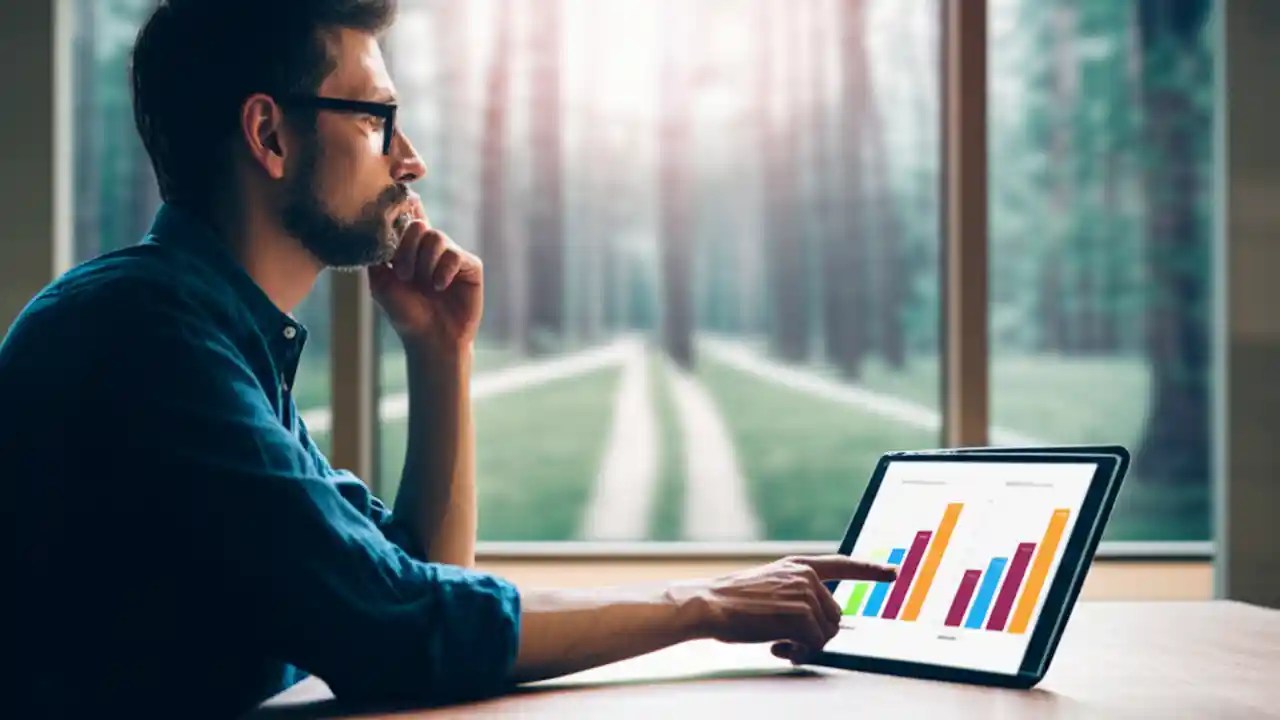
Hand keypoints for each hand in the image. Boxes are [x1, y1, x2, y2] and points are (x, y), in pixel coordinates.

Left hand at [368, 191, 483, 354]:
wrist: (431, 339)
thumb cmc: (405, 314)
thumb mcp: (381, 284)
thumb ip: (377, 256)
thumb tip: (371, 229)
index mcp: (410, 249)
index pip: (408, 218)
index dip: (405, 204)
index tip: (400, 199)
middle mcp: (431, 249)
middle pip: (419, 225)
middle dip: (408, 248)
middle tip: (404, 274)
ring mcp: (452, 256)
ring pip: (436, 237)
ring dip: (424, 262)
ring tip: (424, 284)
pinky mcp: (470, 266)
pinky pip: (455, 254)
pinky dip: (444, 270)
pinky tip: (439, 287)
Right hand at [688, 555, 895, 663]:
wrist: (710, 603)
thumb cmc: (732, 602)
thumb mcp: (769, 586)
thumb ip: (795, 594)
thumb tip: (818, 625)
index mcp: (799, 566)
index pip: (843, 564)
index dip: (870, 570)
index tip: (893, 572)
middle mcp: (806, 576)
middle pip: (835, 616)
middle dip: (816, 635)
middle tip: (787, 643)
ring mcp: (805, 593)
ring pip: (828, 633)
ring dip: (806, 646)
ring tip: (778, 645)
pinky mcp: (801, 614)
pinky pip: (815, 645)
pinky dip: (798, 653)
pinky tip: (776, 648)